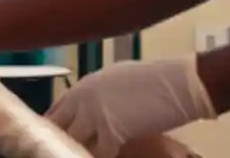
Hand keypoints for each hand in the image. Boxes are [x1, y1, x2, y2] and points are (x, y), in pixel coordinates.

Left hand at [46, 56, 215, 157]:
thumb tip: (88, 107)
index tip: (53, 139)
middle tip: (63, 149)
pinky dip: (101, 156)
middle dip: (59, 140)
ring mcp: (95, 115)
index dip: (53, 127)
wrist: (176, 82)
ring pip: (72, 141)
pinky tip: (111, 155)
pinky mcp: (113, 131)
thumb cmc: (151, 78)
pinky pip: (99, 152)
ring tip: (83, 152)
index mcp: (83, 86)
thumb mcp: (114, 79)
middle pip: (56, 126)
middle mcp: (83, 99)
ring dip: (77, 149)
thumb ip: (95, 94)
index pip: (55, 110)